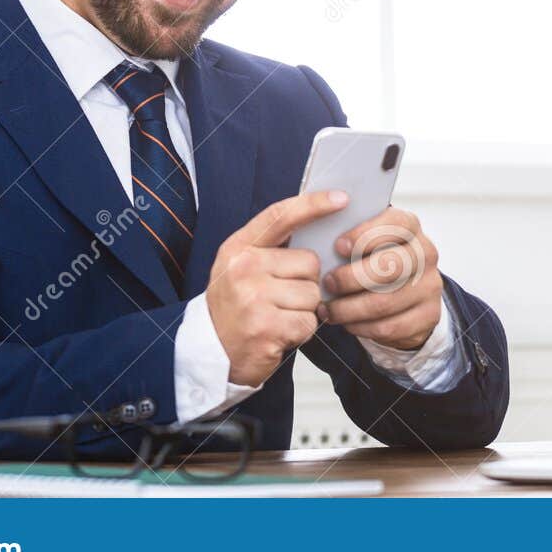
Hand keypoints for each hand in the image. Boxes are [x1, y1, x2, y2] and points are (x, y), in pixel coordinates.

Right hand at [207, 189, 348, 385]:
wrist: (209, 353)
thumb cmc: (235, 308)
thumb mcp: (242, 269)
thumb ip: (272, 249)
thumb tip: (321, 230)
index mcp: (239, 248)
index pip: (281, 216)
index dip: (314, 204)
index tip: (341, 198)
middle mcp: (244, 268)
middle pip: (310, 263)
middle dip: (306, 283)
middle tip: (280, 299)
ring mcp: (253, 298)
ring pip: (313, 295)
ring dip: (304, 310)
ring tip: (278, 316)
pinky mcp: (266, 327)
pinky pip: (309, 321)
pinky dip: (301, 331)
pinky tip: (280, 333)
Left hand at [321, 206, 442, 350]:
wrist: (408, 294)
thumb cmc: (378, 261)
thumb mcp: (368, 242)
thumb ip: (350, 238)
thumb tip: (319, 239)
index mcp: (410, 228)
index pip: (395, 224)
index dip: (365, 235)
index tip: (339, 247)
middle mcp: (425, 254)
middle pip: (390, 265)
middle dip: (351, 277)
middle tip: (328, 283)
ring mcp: (430, 286)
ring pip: (385, 302)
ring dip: (349, 308)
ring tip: (329, 309)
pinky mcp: (429, 316)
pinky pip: (389, 326)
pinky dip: (361, 327)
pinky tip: (347, 322)